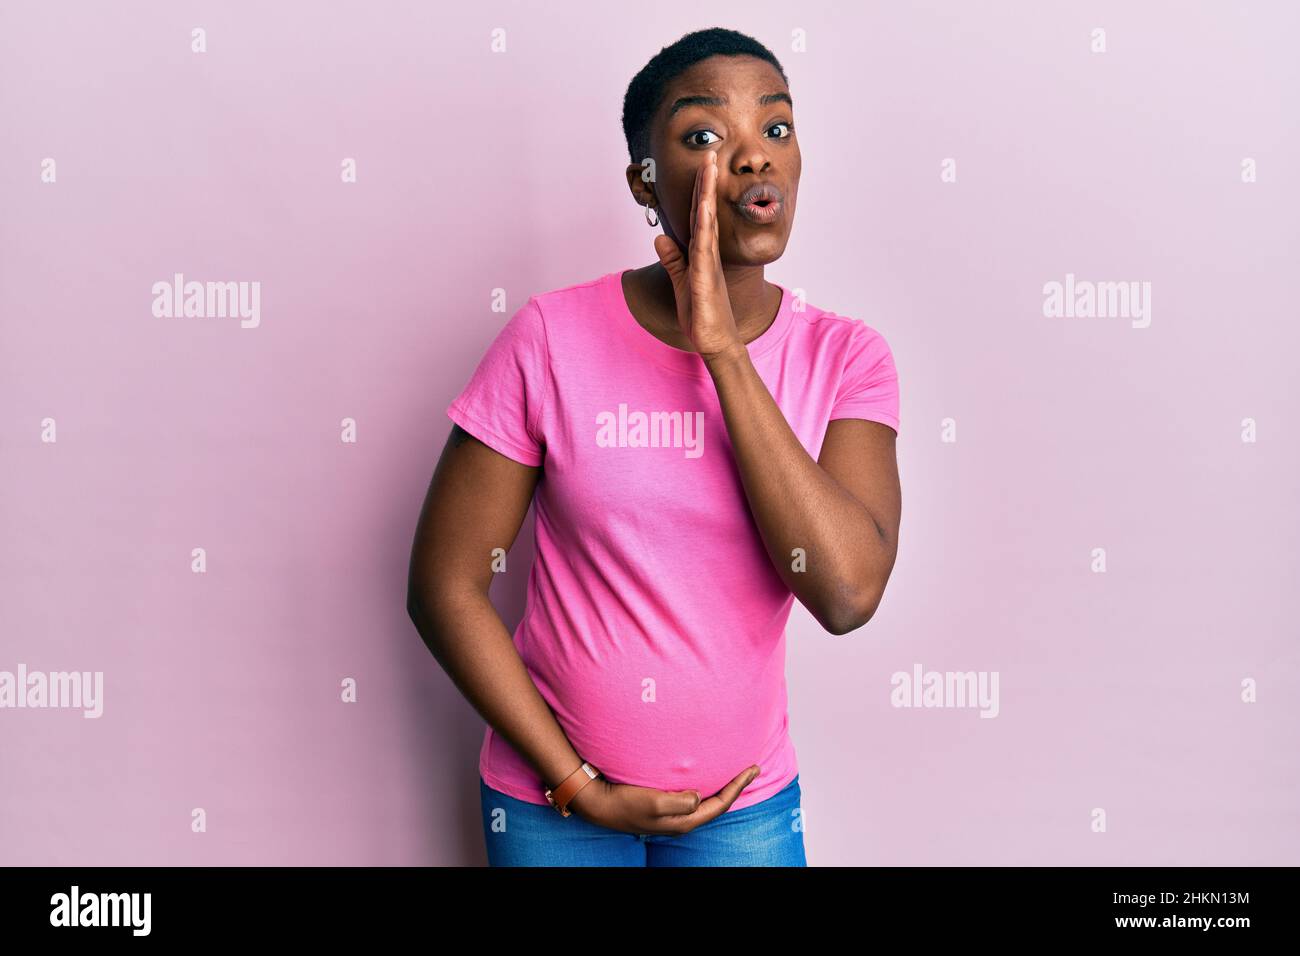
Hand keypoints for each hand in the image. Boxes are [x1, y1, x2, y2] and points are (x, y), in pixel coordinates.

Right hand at [564, 765, 760, 835]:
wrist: (598, 803)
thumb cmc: (624, 802)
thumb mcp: (653, 802)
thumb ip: (680, 801)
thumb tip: (699, 795)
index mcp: (683, 821)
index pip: (720, 805)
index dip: (738, 787)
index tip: (753, 769)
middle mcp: (681, 820)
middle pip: (717, 805)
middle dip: (735, 788)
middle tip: (751, 769)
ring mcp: (671, 814)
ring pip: (705, 801)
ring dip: (721, 787)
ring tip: (734, 772)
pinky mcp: (662, 804)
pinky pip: (691, 796)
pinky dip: (704, 785)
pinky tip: (703, 776)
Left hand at [652, 150, 743, 359]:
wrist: (715, 340)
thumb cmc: (701, 313)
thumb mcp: (681, 281)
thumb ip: (672, 259)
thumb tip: (660, 238)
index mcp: (702, 252)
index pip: (698, 215)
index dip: (699, 190)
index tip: (702, 166)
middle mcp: (708, 252)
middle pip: (705, 210)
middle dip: (707, 181)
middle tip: (710, 153)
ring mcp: (708, 262)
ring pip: (706, 220)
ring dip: (706, 193)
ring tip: (709, 166)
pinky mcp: (705, 276)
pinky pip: (703, 245)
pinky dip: (703, 225)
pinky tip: (702, 206)